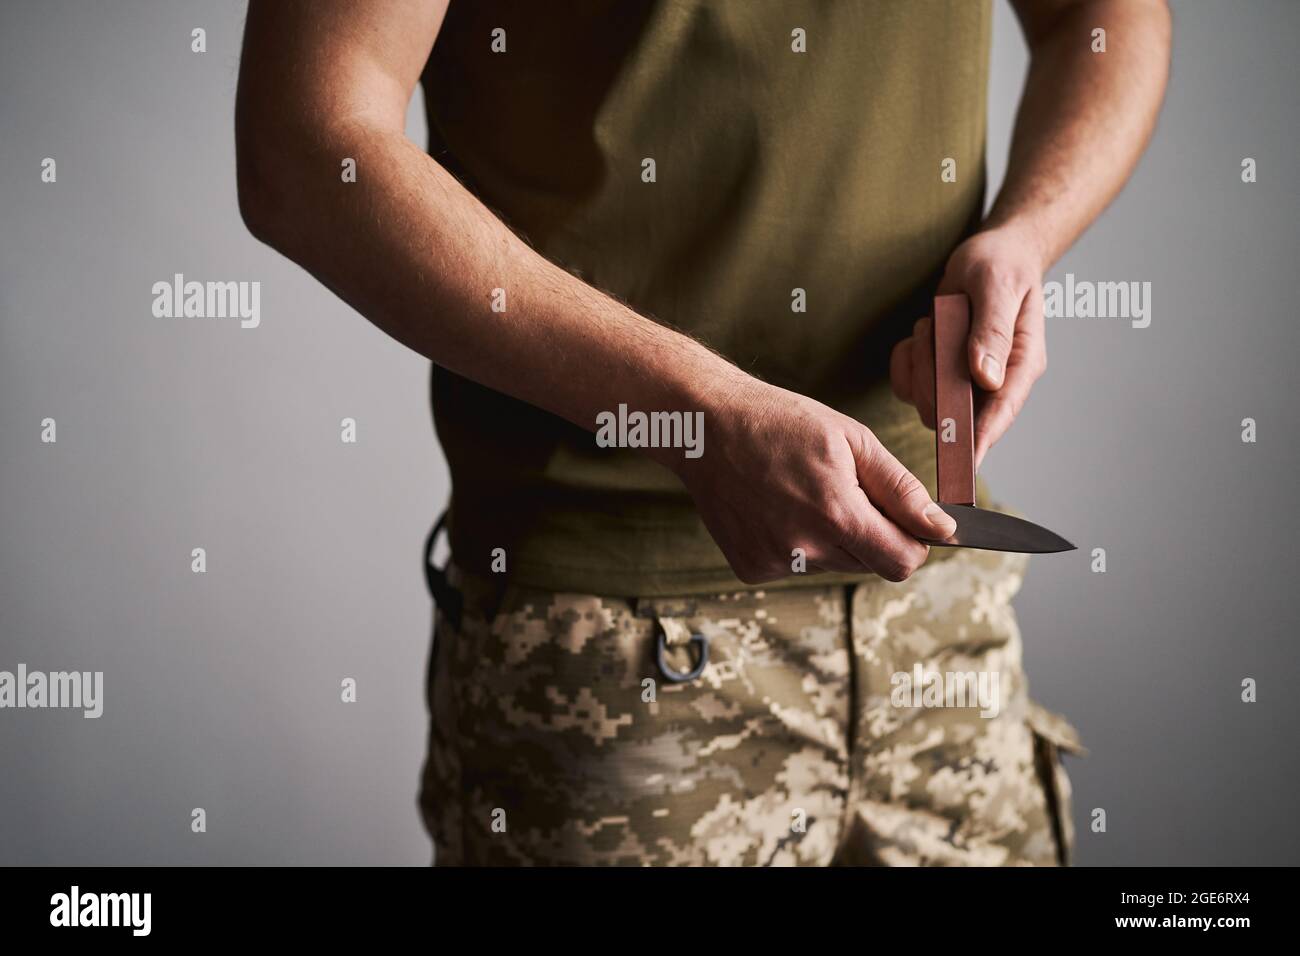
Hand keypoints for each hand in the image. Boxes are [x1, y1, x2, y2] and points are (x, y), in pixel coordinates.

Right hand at [674, 380, 957, 584]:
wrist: (705, 426)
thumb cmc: (780, 422)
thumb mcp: (852, 440)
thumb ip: (901, 489)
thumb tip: (941, 528)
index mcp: (836, 515)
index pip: (902, 562)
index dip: (915, 542)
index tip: (907, 520)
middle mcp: (804, 550)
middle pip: (870, 563)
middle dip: (871, 533)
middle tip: (844, 489)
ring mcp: (773, 562)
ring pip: (834, 564)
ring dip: (833, 537)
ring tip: (802, 492)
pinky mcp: (750, 567)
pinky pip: (796, 566)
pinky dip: (796, 541)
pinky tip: (776, 505)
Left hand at [890, 225, 1047, 466]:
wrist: (990, 254)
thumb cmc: (1002, 266)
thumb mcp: (998, 286)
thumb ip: (992, 329)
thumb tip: (985, 377)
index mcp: (1020, 365)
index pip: (1001, 413)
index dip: (981, 440)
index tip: (962, 463)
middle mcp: (993, 380)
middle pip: (954, 412)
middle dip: (932, 379)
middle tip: (932, 332)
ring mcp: (963, 379)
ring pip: (926, 398)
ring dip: (919, 362)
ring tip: (933, 322)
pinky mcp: (938, 371)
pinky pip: (908, 382)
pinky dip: (905, 359)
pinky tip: (921, 332)